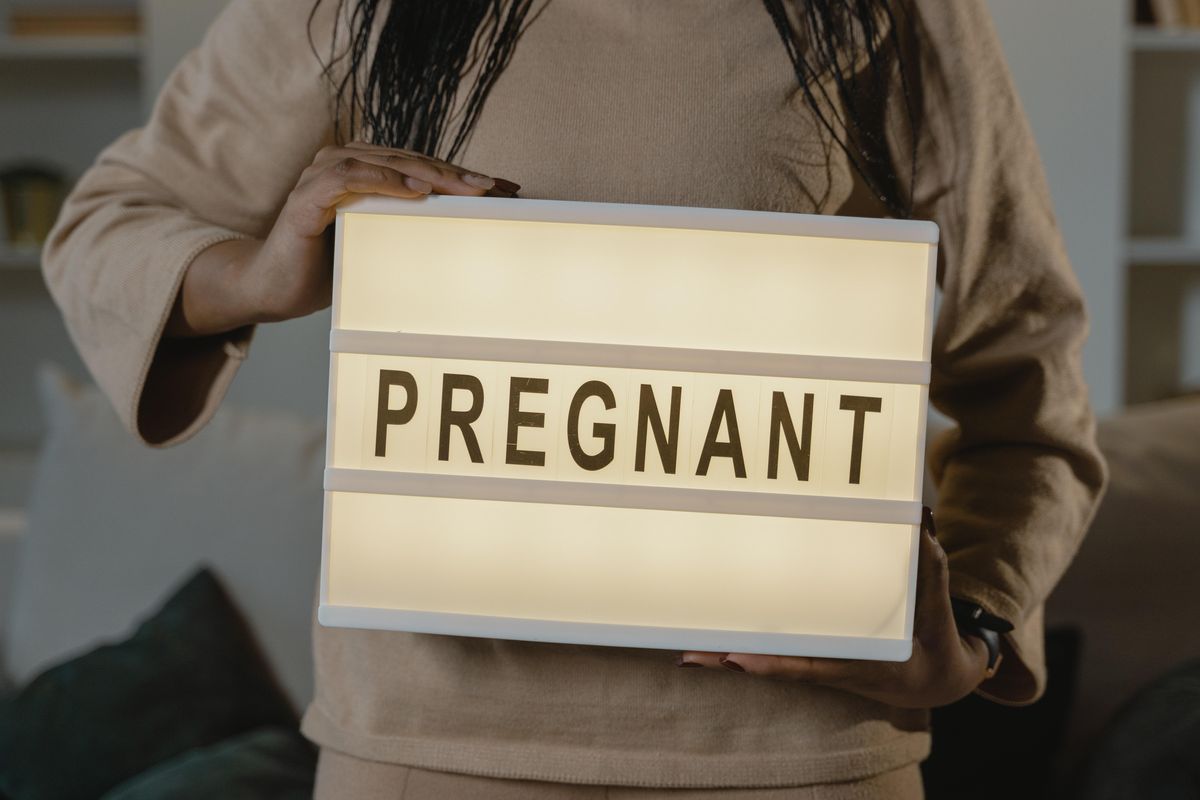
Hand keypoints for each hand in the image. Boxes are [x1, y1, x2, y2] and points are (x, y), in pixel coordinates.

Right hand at [166, 143, 519, 336]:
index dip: (463, 177)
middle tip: (496, 188)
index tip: (506, 190)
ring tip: (465, 188)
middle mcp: (344, 164)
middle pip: (412, 161)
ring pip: (386, 162)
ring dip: (429, 174)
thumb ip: (410, 234)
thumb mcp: (379, 248)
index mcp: (365, 174)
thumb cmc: (327, 269)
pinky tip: (414, 191)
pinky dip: (384, 181)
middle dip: (456, 174)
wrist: (272, 288)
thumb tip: (467, 242)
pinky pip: (349, 178)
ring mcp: (323, 176)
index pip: (423, 169)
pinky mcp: (307, 196)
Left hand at [674, 508, 995, 708]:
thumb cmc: (937, 644)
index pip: (807, 666)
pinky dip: (748, 654)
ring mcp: (822, 665)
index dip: (771, 665)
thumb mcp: (938, 611)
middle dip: (731, 660)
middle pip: (773, 666)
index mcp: (860, 667)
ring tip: (686, 654)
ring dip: (726, 657)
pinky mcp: (817, 658)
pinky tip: (713, 649)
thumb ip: (927, 568)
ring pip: (767, 662)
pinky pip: (778, 656)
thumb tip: (920, 525)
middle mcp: (834, 670)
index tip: (734, 661)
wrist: (940, 679)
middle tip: (688, 655)